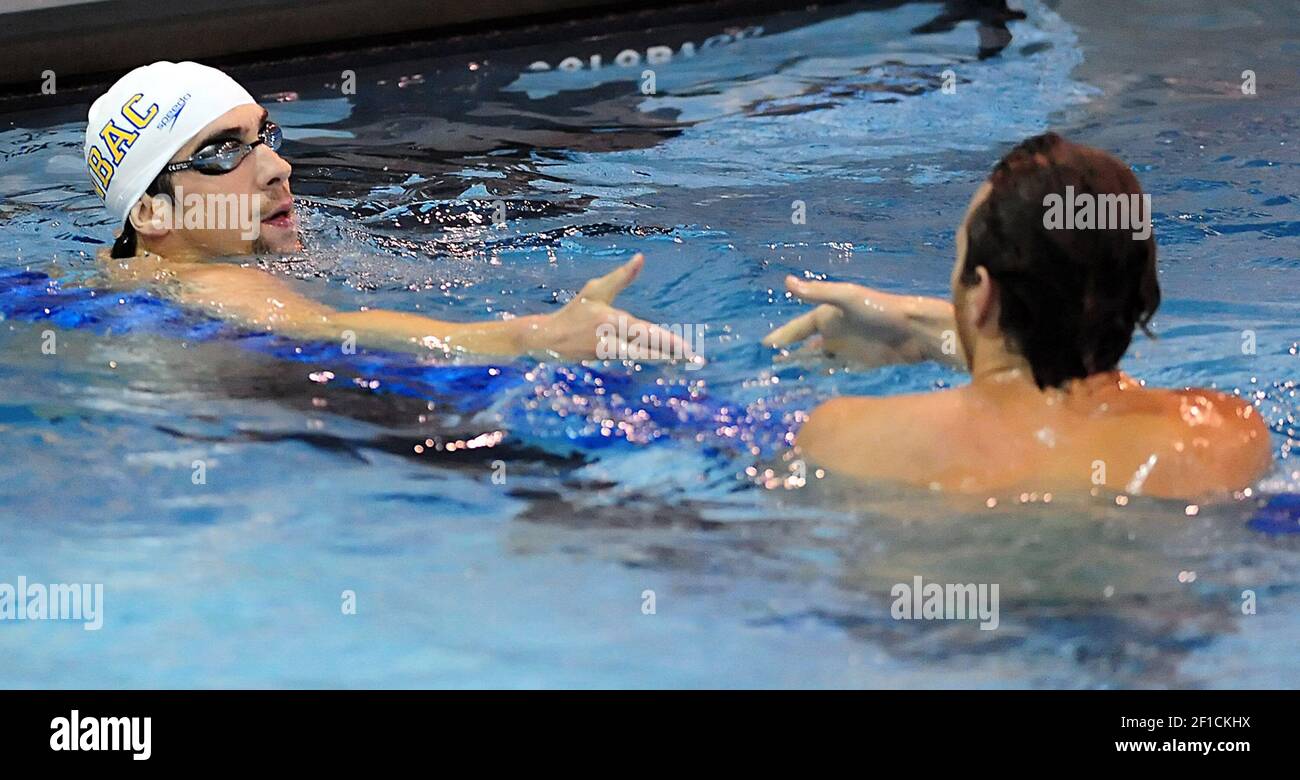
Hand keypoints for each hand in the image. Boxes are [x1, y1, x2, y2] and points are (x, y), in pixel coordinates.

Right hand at [522, 254, 699, 363]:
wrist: (548, 339)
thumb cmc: (575, 312)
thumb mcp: (596, 290)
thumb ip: (621, 277)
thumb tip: (640, 259)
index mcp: (611, 322)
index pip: (645, 333)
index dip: (667, 342)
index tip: (686, 347)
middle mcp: (613, 342)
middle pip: (649, 350)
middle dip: (672, 353)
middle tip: (694, 357)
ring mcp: (611, 355)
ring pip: (643, 357)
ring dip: (665, 358)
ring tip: (687, 358)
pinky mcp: (609, 362)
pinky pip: (635, 360)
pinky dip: (652, 359)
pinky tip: (668, 360)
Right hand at [762, 275, 957, 366]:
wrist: (914, 331)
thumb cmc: (880, 310)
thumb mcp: (847, 298)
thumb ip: (818, 292)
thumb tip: (787, 282)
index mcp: (828, 314)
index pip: (799, 327)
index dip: (783, 336)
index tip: (765, 346)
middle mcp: (835, 331)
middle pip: (806, 344)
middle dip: (789, 352)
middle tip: (769, 365)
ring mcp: (846, 348)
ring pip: (818, 359)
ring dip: (803, 366)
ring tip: (784, 377)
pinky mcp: (859, 362)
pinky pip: (835, 371)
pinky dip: (823, 376)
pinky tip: (812, 384)